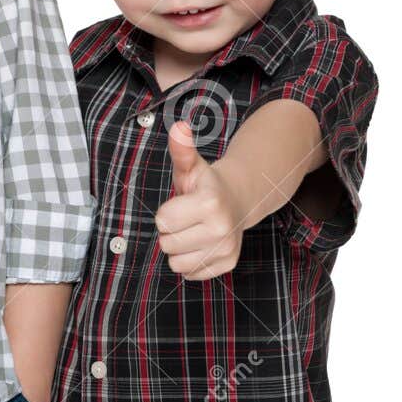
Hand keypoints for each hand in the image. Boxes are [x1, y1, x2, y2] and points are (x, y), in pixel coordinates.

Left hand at [154, 121, 244, 279]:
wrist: (238, 198)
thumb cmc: (205, 183)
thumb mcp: (190, 165)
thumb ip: (181, 149)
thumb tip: (178, 128)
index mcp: (210, 203)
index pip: (163, 221)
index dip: (166, 211)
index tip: (180, 202)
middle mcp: (222, 228)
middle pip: (167, 244)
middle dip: (170, 230)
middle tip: (185, 218)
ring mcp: (226, 249)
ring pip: (176, 263)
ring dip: (178, 248)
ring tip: (191, 230)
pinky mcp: (227, 264)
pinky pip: (191, 274)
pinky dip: (189, 261)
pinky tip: (199, 243)